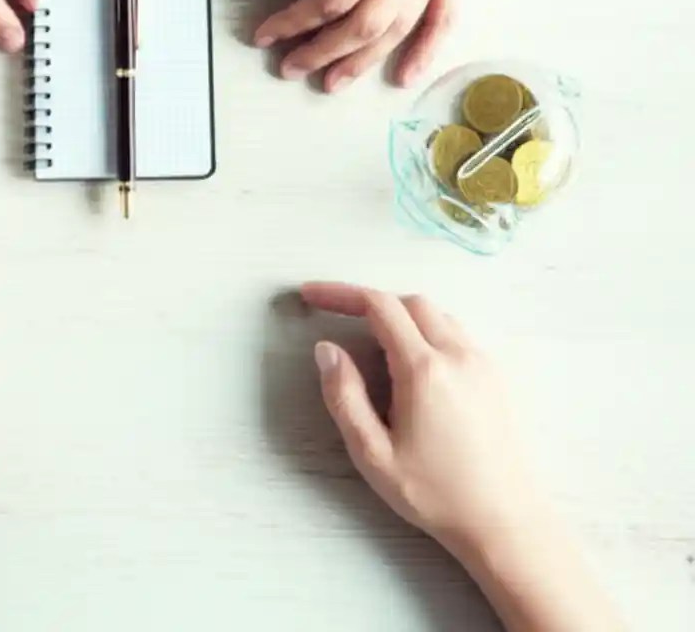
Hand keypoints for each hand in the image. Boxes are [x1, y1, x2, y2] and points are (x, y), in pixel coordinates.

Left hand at [243, 0, 459, 91]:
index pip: (330, 0)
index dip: (293, 22)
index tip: (265, 34)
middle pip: (366, 24)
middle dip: (324, 51)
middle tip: (291, 67)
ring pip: (401, 25)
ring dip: (365, 60)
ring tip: (332, 82)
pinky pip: (445, 11)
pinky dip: (426, 46)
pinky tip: (405, 74)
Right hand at [301, 282, 540, 547]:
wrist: (503, 520)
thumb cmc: (433, 493)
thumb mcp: (372, 453)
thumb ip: (344, 396)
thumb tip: (327, 350)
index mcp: (424, 370)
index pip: (379, 307)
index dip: (341, 294)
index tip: (310, 294)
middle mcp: (458, 355)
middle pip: (410, 302)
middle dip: (370, 302)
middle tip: (337, 315)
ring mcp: (482, 364)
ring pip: (438, 316)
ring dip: (400, 316)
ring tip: (370, 344)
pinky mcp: (495, 378)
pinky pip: (456, 336)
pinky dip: (426, 332)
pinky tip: (410, 365)